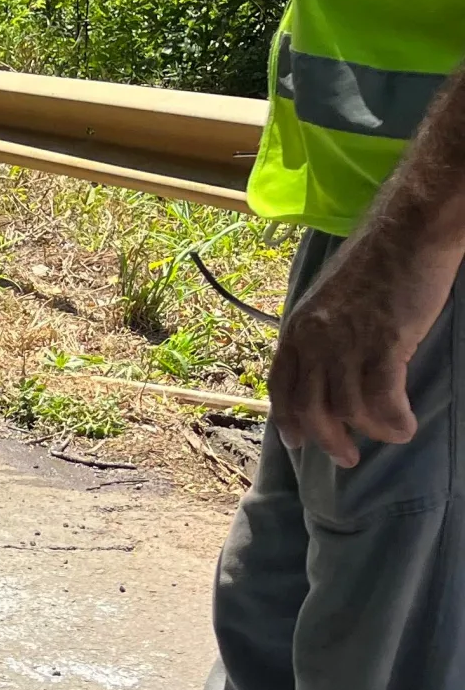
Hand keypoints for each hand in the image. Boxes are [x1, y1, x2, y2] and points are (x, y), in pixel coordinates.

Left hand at [268, 239, 443, 466]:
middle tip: (346, 457)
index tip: (296, 441)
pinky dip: (392, 420)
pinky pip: (381, 399)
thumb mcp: (330, 300)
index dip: (287, 418)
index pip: (280, 385)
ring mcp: (346, 343)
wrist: (408, 232)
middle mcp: (314, 341)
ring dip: (369, 431)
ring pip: (346, 408)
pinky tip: (405, 427)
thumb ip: (323, 333)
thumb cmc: (377, 262)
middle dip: (326, 439)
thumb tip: (329, 367)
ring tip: (390, 437)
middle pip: (309, 407)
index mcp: (297, 329)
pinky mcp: (382, 344)